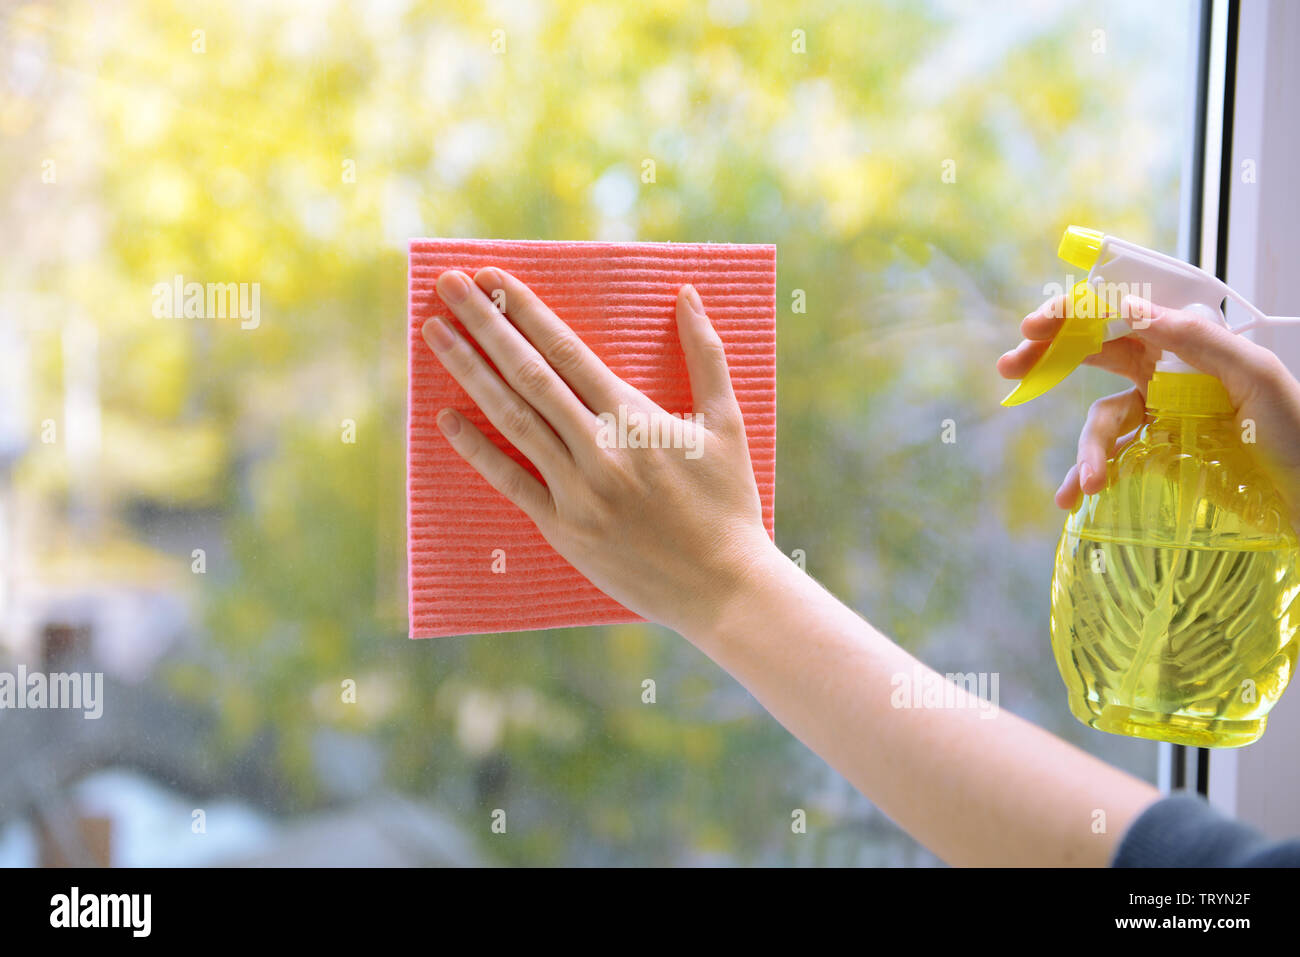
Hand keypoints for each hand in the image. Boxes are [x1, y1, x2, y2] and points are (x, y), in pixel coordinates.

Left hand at [422, 268, 776, 637]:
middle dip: (484, 324)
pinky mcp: (564, 530)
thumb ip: (706, 354)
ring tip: (434, 334)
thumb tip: (685, 292)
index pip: (567, 350)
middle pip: (529, 375)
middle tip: (446, 285)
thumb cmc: (729, 503)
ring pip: (512, 420)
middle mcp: (600, 450)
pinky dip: (477, 449)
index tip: (490, 276)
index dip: (524, 310)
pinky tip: (447, 418)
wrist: (723, 587)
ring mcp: (577, 492)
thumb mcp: (728, 423)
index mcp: (636, 418)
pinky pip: (511, 482)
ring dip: (469, 372)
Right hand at [997, 294, 1299, 521]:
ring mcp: (1160, 415)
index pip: (1121, 316)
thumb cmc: (1297, 431)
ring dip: (1087, 451)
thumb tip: (1133, 312)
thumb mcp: (1256, 376)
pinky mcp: (1158, 454)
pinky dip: (1089, 475)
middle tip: (1010, 367)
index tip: (1034, 327)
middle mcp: (1168, 372)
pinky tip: (1076, 498)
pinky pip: (1112, 458)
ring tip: (1088, 486)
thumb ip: (1197, 340)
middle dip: (1050, 358)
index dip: (1075, 315)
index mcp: (1188, 344)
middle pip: (1095, 354)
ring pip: (1101, 420)